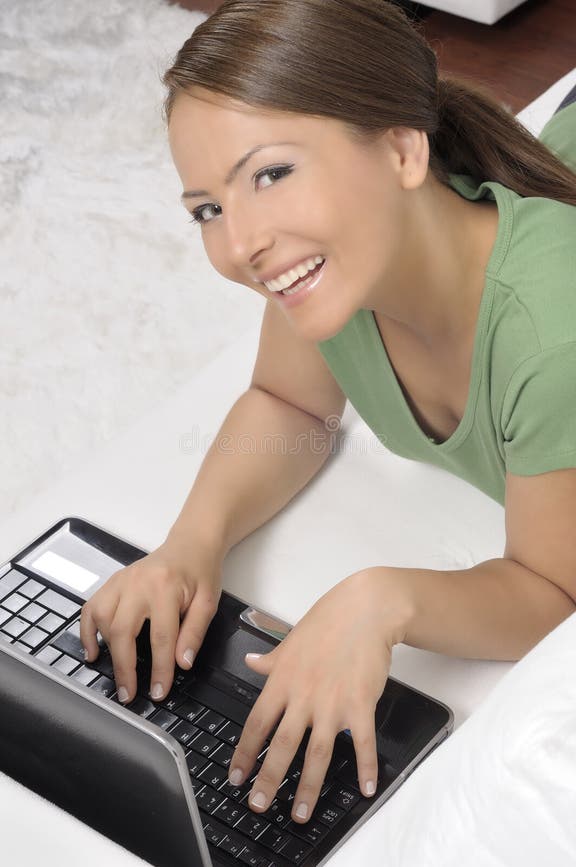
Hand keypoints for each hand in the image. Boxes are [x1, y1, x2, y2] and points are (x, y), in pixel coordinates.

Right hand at [79, 535, 222, 704]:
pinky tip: (93, 651)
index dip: (159, 669)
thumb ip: (194, 633)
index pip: (161, 637)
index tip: (159, 691)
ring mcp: (121, 581)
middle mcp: (138, 583)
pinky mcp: (112, 582)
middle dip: (124, 668)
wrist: (190, 545)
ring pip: (102, 619)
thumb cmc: (200, 572)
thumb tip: (182, 662)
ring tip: (119, 672)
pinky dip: (87, 631)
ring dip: (108, 649)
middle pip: (123, 631)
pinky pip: (91, 608)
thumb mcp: (208, 602)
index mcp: (165, 588)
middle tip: (129, 693)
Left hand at [227, 568, 409, 822]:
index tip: (236, 776)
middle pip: (282, 745)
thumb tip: (250, 662)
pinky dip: (365, 768)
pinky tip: (366, 788)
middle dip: (268, 779)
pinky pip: (362, 743)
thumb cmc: (329, 621)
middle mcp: (303, 696)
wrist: (365, 610)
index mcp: (282, 680)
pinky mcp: (360, 704)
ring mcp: (332, 703)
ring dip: (308, 786)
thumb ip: (270, 659)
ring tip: (301, 812)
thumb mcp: (290, 639)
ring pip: (317, 754)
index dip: (244, 753)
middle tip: (259, 804)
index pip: (257, 723)